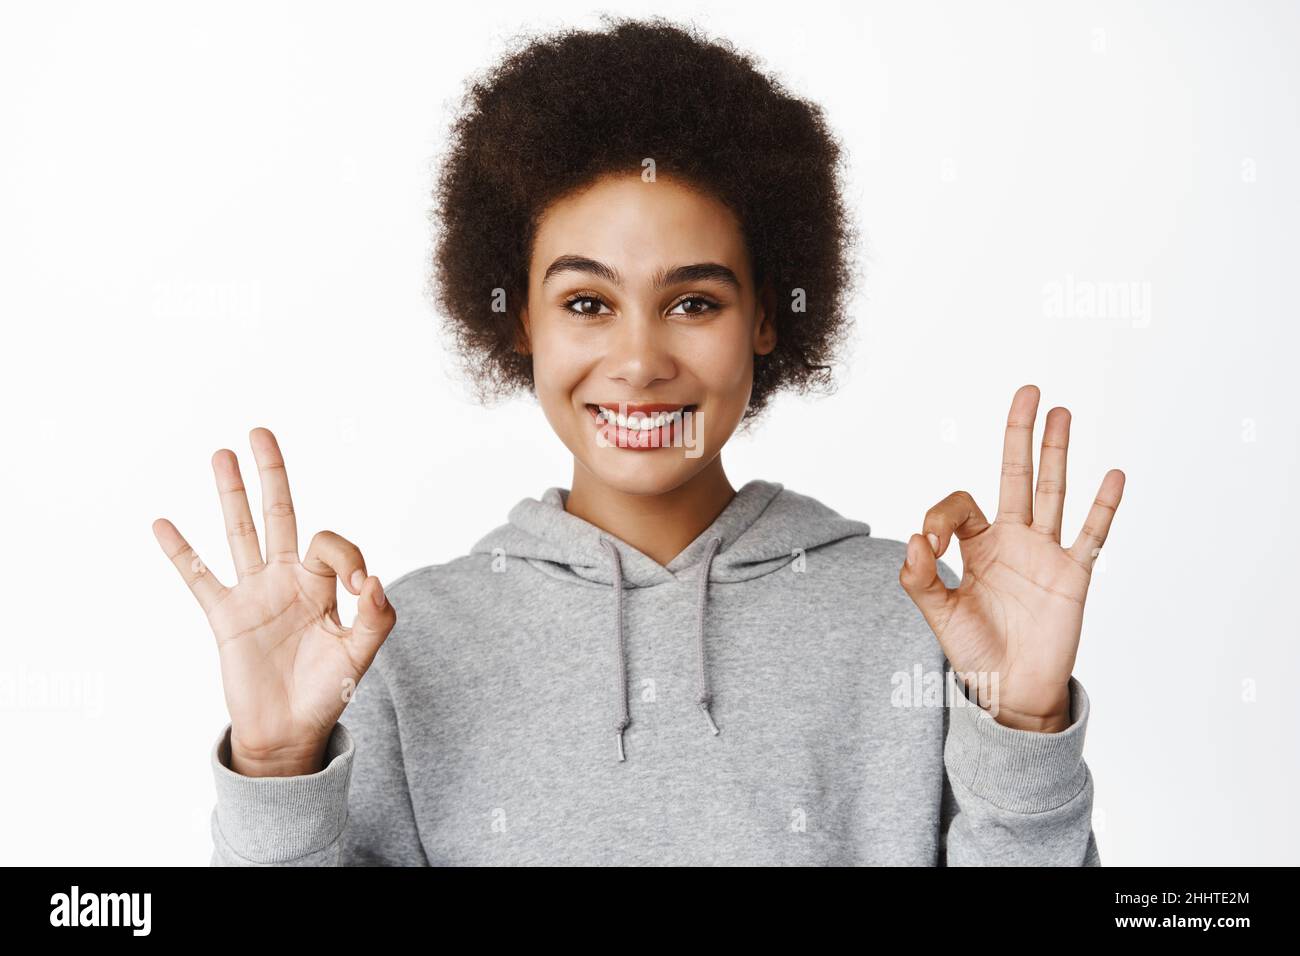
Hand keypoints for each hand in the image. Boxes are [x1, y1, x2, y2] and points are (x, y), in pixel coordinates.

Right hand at [153, 428, 395, 775]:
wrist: (290, 731)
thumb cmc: (328, 691)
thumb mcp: (361, 655)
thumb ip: (375, 618)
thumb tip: (373, 581)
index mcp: (322, 585)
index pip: (330, 544)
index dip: (346, 558)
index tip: (357, 591)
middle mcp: (287, 579)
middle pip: (280, 514)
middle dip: (272, 475)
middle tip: (261, 433)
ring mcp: (253, 594)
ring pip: (240, 533)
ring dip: (230, 494)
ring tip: (221, 454)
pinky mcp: (225, 617)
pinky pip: (198, 578)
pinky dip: (181, 552)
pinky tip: (164, 523)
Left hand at [899, 385, 1124, 732]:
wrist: (1010, 693)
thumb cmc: (974, 653)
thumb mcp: (937, 615)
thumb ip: (919, 580)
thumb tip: (915, 539)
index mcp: (976, 547)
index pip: (961, 505)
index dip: (941, 516)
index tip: (930, 546)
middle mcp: (1012, 541)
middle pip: (1016, 476)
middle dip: (1019, 435)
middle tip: (1028, 391)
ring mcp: (1046, 554)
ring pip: (1054, 492)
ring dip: (1058, 453)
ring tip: (1061, 411)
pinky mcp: (1074, 576)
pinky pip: (1092, 535)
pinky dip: (1103, 507)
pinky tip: (1113, 475)